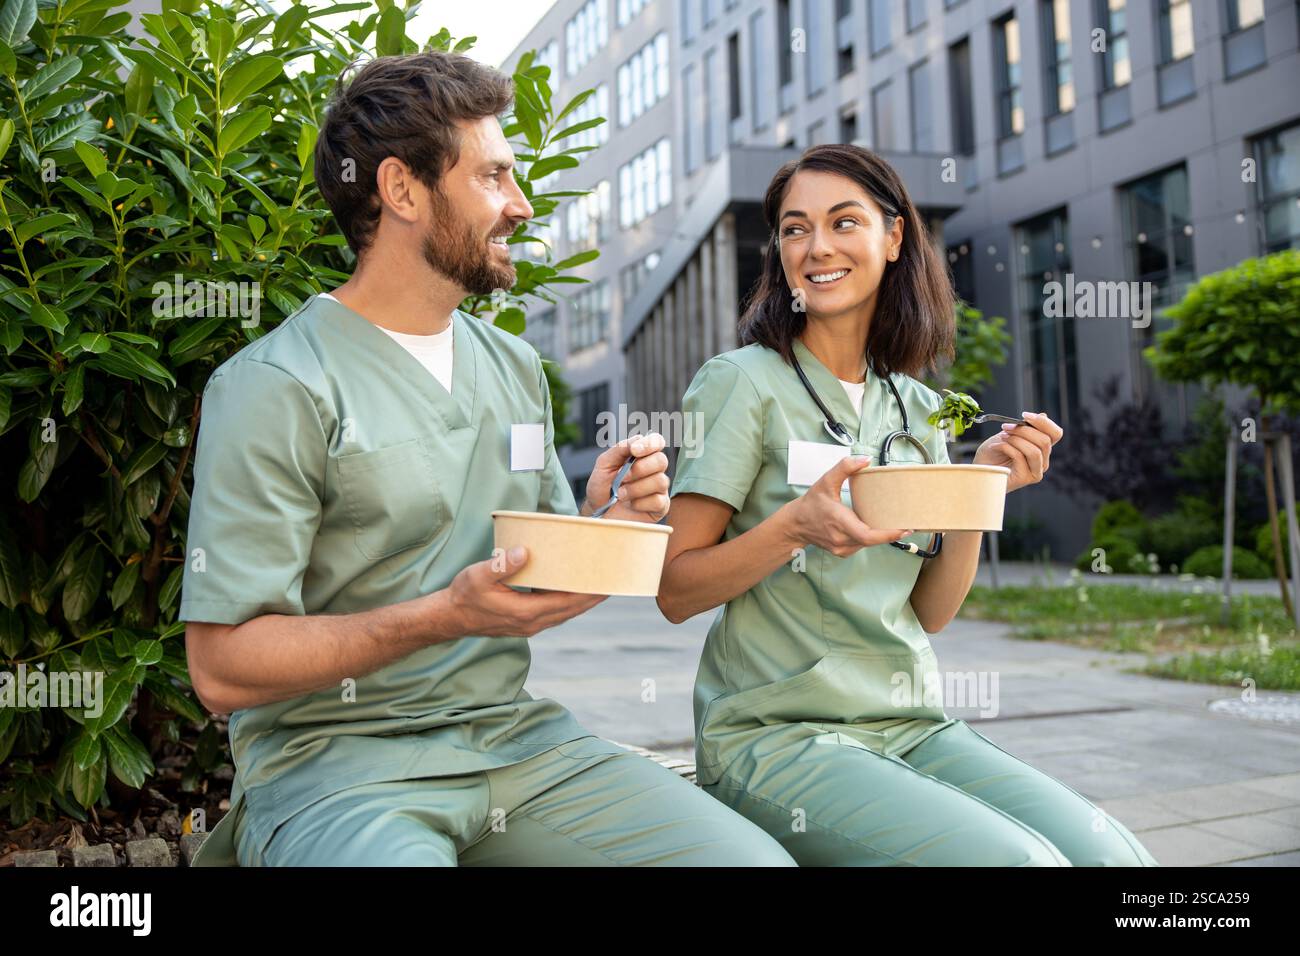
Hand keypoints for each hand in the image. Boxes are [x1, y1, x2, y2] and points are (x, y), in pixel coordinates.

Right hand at [444, 547, 606, 636]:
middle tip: (613, 583)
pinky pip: (555, 614)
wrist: (450, 617)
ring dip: (583, 603)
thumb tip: (524, 552)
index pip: (566, 604)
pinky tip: (575, 593)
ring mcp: (529, 626)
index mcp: (525, 613)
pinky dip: (569, 604)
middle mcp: (532, 623)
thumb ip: (501, 565)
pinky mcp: (526, 623)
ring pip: (565, 614)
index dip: (587, 595)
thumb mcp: (479, 575)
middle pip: (571, 611)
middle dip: (593, 599)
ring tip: (600, 587)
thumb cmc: (464, 595)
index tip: (605, 584)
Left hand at [581, 432, 669, 521]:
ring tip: (620, 494)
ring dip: (636, 488)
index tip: (634, 451)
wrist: (598, 514)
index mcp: (642, 456)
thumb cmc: (601, 488)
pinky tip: (631, 505)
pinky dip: (640, 503)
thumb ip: (619, 450)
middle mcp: (653, 470)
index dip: (650, 444)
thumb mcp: (604, 465)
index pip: (656, 441)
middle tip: (622, 478)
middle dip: (639, 469)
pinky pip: (658, 501)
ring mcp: (659, 489)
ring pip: (660, 481)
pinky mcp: (661, 506)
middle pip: (661, 460)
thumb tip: (636, 440)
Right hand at [779, 455, 910, 556]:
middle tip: (907, 523)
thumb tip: (866, 460)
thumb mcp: (826, 481)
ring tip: (893, 523)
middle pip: (872, 540)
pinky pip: (862, 546)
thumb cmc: (811, 503)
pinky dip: (870, 537)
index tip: (904, 528)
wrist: (795, 524)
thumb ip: (845, 467)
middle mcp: (841, 539)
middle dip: (890, 532)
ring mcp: (842, 548)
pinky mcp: (843, 552)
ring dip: (880, 535)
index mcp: (839, 522)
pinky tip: (874, 528)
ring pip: (868, 544)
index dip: (887, 534)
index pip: (867, 535)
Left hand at [973, 411, 1062, 492]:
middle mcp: (1043, 461)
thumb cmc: (992, 454)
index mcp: (1042, 449)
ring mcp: (1035, 472)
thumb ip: (1025, 427)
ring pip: (1034, 451)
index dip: (1043, 422)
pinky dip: (1006, 447)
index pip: (1055, 434)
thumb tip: (1043, 415)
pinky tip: (995, 446)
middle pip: (1045, 441)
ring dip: (1016, 439)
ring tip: (1002, 437)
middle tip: (1005, 427)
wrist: (978, 470)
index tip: (1024, 415)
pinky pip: (1020, 457)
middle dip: (1023, 430)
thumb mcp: (1009, 434)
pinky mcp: (1025, 478)